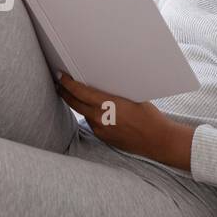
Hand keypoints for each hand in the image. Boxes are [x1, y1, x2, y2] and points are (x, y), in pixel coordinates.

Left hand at [56, 72, 193, 169]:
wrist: (157, 140)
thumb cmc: (149, 116)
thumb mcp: (132, 97)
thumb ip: (113, 93)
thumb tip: (101, 85)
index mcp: (107, 104)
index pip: (80, 91)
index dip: (68, 83)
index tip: (61, 76)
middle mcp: (99, 118)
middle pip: (74, 103)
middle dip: (65, 93)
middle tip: (59, 84)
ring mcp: (100, 129)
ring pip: (83, 113)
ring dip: (77, 104)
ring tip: (74, 94)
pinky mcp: (103, 137)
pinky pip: (92, 123)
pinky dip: (90, 114)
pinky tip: (93, 110)